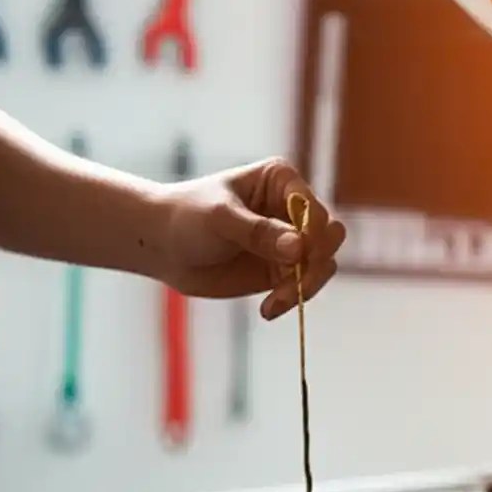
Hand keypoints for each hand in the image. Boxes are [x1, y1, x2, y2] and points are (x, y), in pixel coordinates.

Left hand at [160, 157, 345, 319]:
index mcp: (281, 181)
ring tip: (274, 303)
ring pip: (322, 264)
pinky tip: (268, 310)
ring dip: (304, 286)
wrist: (163, 246)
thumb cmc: (188, 217)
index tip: (296, 255)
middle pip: (329, 236)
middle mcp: (292, 209)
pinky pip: (303, 285)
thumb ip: (258, 232)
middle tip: (291, 284)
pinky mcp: (281, 269)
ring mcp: (289, 241)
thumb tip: (299, 248)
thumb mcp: (220, 219)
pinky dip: (292, 300)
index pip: (314, 208)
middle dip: (315, 262)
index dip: (312, 234)